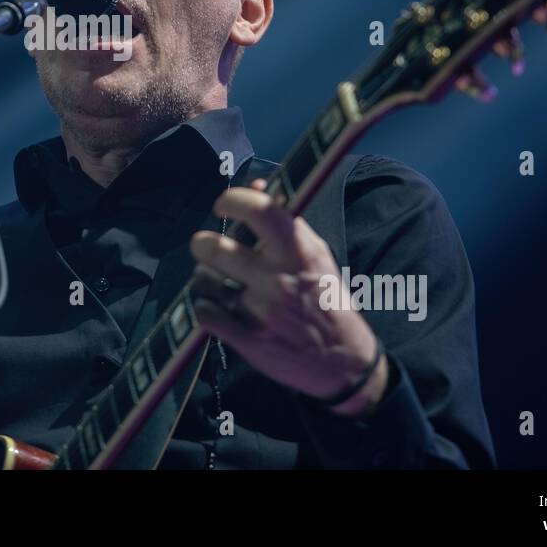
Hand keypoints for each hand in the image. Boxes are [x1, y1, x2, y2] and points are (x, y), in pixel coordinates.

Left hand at [189, 179, 388, 416]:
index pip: (260, 209)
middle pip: (214, 248)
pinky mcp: (249, 341)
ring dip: (205, 278)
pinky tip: (219, 307)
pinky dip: (206, 307)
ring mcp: (262, 312)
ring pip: (204, 281)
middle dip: (203, 244)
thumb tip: (257, 184)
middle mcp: (278, 279)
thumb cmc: (325, 299)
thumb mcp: (314, 254)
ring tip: (218, 280)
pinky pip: (205, 312)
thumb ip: (285, 220)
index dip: (233, 199)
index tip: (223, 204)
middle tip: (206, 246)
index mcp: (298, 252)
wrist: (344, 362)